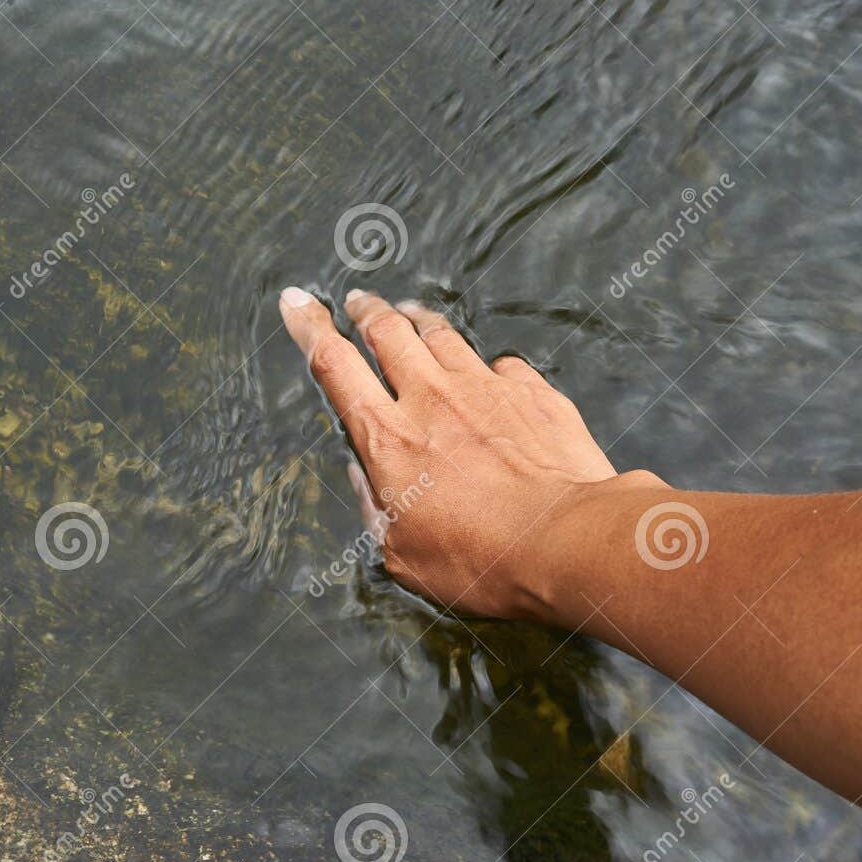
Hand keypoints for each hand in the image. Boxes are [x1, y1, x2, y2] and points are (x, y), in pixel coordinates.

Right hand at [279, 287, 662, 619]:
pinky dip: (488, 366)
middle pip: (386, 331)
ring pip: (441, 334)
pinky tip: (491, 374)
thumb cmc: (481, 560)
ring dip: (418, 319)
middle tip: (358, 301)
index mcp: (388, 437)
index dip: (307, 327)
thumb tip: (361, 475)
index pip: (333, 364)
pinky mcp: (533, 393)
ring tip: (409, 313)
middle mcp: (431, 398)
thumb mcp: (402, 554)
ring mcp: (485, 388)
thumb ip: (374, 507)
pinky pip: (502, 364)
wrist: (567, 541)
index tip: (294, 301)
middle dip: (366, 310)